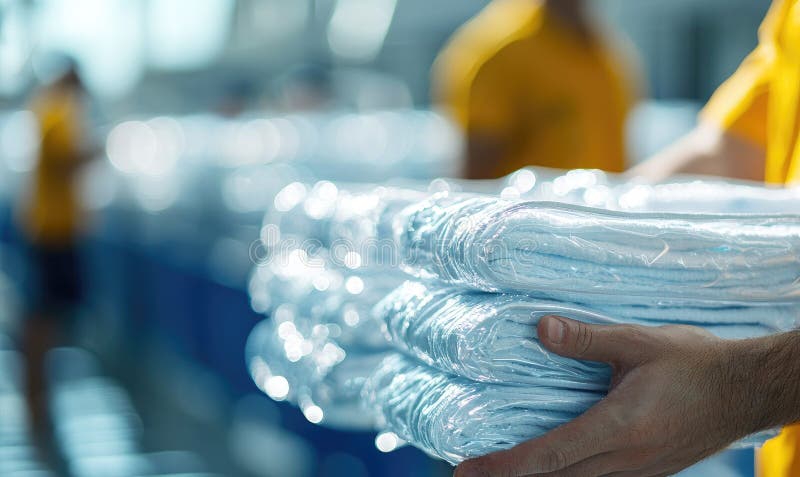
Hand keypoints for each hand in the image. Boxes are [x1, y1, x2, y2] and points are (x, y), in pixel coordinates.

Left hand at [454, 315, 783, 476]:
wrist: (746, 391)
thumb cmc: (695, 364)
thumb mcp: (640, 342)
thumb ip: (588, 339)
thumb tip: (541, 329)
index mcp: (620, 428)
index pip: (550, 455)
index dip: (505, 466)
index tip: (467, 470)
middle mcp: (626, 459)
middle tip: (468, 471)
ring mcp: (638, 471)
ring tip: (500, 467)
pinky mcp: (647, 470)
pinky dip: (566, 473)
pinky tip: (552, 460)